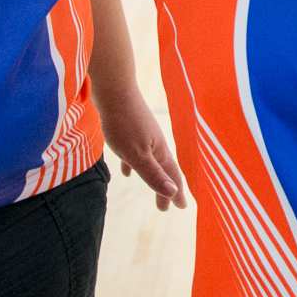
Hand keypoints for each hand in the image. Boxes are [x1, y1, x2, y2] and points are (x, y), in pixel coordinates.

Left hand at [97, 82, 186, 212]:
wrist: (114, 89)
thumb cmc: (124, 124)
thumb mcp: (137, 154)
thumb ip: (154, 174)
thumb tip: (173, 192)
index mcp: (159, 151)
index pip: (172, 177)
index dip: (176, 193)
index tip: (182, 207)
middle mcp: (156, 144)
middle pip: (163, 171)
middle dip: (165, 189)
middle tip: (165, 207)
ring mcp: (144, 135)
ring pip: (151, 162)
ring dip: (153, 177)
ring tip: (153, 190)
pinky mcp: (131, 129)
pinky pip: (135, 153)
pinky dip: (134, 165)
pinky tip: (126, 171)